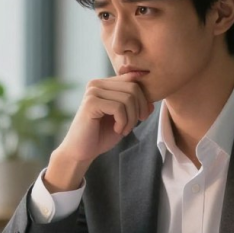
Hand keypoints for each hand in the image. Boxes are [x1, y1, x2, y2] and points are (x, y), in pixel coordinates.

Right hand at [44, 75, 152, 190]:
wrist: (81, 151)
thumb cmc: (101, 135)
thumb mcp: (124, 119)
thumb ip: (137, 108)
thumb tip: (152, 102)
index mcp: (104, 84)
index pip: (133, 80)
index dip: (144, 98)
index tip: (142, 116)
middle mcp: (97, 84)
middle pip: (133, 87)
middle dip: (140, 109)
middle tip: (133, 126)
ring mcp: (92, 92)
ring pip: (128, 98)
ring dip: (131, 119)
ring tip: (123, 130)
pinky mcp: (91, 103)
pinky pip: (118, 108)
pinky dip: (123, 122)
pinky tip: (117, 130)